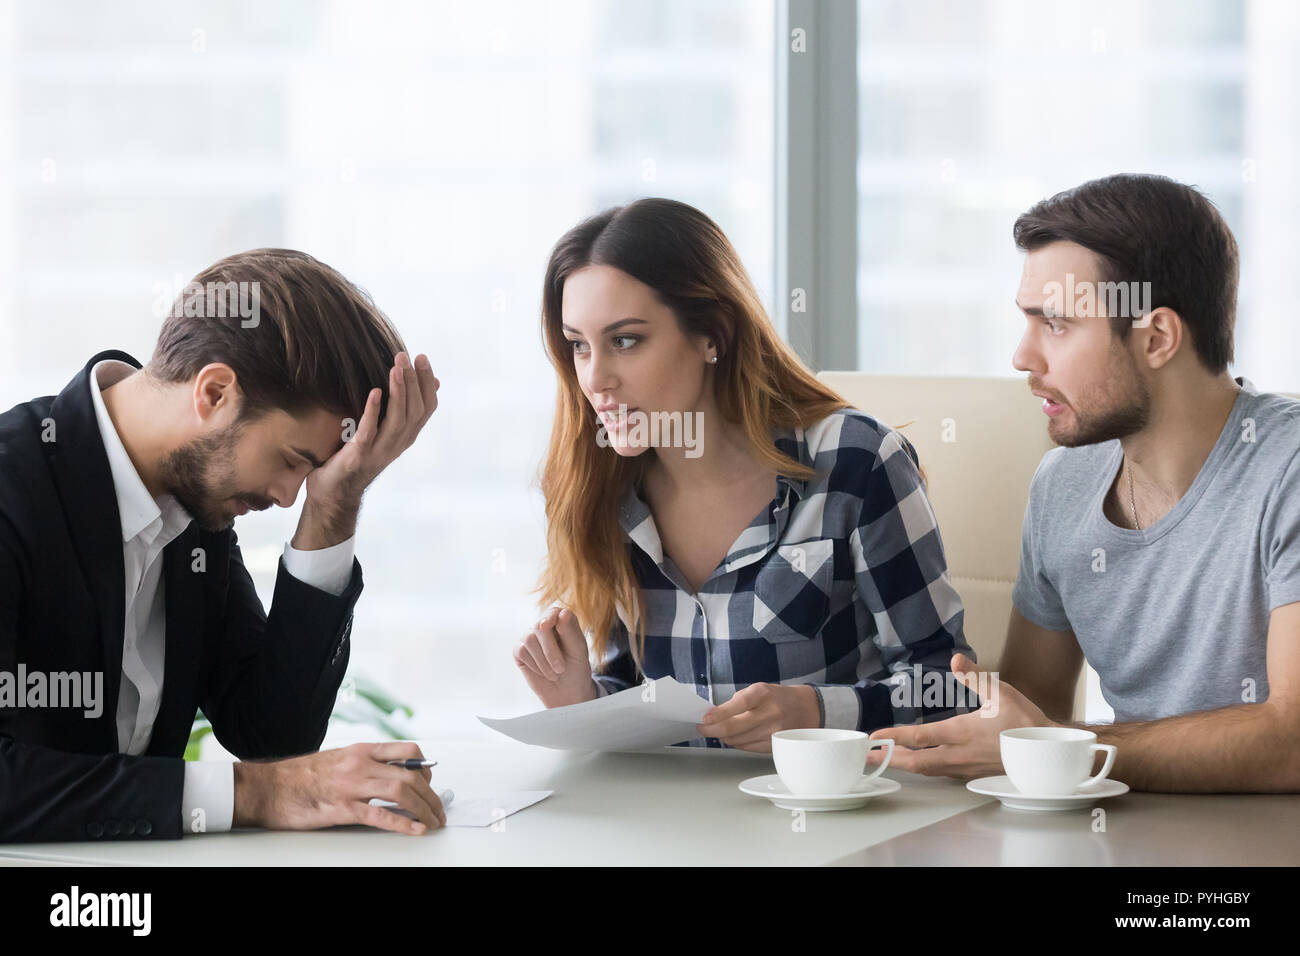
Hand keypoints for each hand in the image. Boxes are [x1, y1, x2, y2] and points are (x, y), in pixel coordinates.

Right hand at [232, 742, 445, 834]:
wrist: (268, 788)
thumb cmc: (301, 776)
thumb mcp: (339, 760)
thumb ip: (365, 765)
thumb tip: (393, 775)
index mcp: (362, 751)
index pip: (408, 752)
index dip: (426, 768)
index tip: (431, 784)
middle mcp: (360, 764)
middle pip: (411, 775)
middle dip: (432, 795)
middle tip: (439, 810)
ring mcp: (351, 785)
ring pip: (401, 791)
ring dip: (424, 809)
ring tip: (434, 821)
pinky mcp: (342, 808)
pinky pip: (379, 815)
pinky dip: (402, 823)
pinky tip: (416, 830)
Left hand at [293, 351, 439, 549]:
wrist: (333, 492)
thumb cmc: (357, 455)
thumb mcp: (382, 430)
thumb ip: (399, 410)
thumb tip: (424, 384)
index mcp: (406, 436)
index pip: (427, 407)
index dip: (427, 383)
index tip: (421, 357)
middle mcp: (398, 444)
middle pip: (415, 411)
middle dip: (413, 382)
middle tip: (406, 356)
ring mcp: (380, 451)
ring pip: (398, 420)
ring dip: (398, 392)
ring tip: (396, 368)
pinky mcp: (359, 456)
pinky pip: (369, 432)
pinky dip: (373, 412)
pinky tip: (375, 393)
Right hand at [514, 606, 597, 707]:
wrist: (566, 691)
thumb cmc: (576, 668)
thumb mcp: (578, 651)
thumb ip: (570, 632)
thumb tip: (563, 613)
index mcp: (561, 620)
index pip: (554, 613)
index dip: (551, 619)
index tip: (549, 625)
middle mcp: (544, 625)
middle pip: (539, 626)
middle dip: (550, 650)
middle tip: (561, 668)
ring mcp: (530, 637)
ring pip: (529, 639)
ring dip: (544, 661)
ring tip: (555, 673)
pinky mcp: (520, 650)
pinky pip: (521, 651)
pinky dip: (534, 665)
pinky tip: (542, 672)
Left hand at [695, 682, 819, 752]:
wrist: (806, 709)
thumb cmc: (776, 698)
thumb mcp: (758, 690)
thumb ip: (737, 702)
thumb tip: (713, 717)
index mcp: (763, 693)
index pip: (737, 705)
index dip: (717, 714)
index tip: (704, 719)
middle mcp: (770, 713)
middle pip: (734, 728)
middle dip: (712, 730)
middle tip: (703, 729)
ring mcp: (773, 731)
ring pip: (737, 740)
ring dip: (723, 736)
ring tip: (719, 730)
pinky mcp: (774, 745)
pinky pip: (747, 748)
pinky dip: (737, 743)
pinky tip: (735, 736)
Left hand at [865, 653, 1058, 779]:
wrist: (1048, 752)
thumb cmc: (1025, 722)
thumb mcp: (1000, 693)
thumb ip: (975, 677)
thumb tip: (956, 658)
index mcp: (961, 732)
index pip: (920, 736)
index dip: (894, 737)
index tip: (875, 736)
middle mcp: (959, 754)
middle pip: (916, 761)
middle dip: (889, 759)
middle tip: (865, 757)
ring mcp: (966, 768)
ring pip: (928, 770)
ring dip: (904, 766)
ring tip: (884, 761)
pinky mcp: (973, 774)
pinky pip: (941, 774)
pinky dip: (923, 770)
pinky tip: (917, 765)